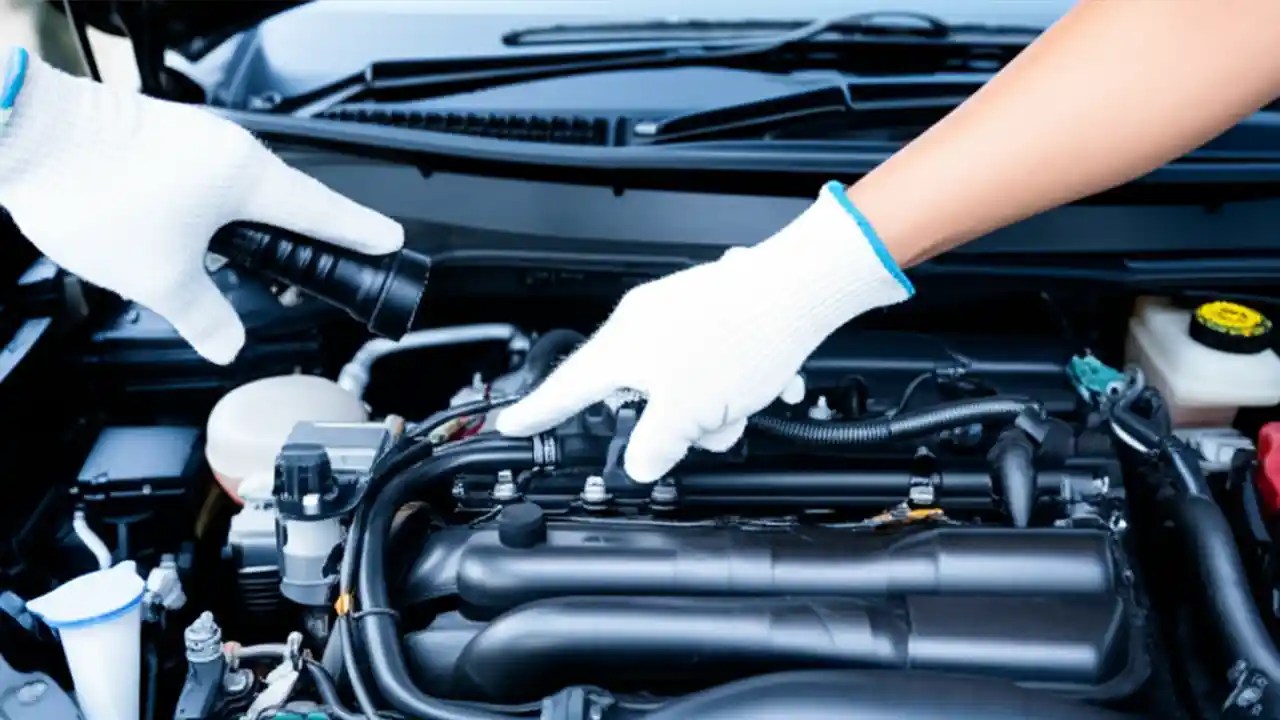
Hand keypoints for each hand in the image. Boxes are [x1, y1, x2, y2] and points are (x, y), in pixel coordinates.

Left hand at [0, 49, 401, 363]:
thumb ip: (203, 317)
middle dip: (298, 241)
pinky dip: (209, 212)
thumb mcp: (159, 278)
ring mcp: (192, 139)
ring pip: (239, 191)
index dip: (361, 233)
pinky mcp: (158, 137)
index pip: (324, 211)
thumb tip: (225, 342)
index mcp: (247, 178)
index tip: (389, 240)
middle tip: (314, 273)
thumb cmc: (92, 190)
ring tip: (237, 265)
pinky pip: (205, 179)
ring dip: (244, 229)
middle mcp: (227, 149)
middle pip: (284, 201)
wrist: (23, 136)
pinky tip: (185, 236)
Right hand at [496, 182, 913, 482]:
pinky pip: (717, 357)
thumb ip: (655, 445)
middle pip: (641, 393)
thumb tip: (641, 462)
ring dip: (721, 402)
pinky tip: (772, 378)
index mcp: (624, 345)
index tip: (513, 422)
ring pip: (686, 380)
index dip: (538, 412)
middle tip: (711, 425)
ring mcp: (681, 310)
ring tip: (751, 397)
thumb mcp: (689, 413)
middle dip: (682, 419)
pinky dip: (743, 377)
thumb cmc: (743, 336)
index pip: (568, 387)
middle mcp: (645, 321)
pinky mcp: (717, 306)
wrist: (802, 286)